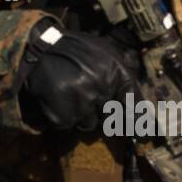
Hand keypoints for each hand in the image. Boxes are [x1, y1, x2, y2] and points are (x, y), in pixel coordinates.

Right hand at [18, 21, 138, 131]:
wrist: (39, 47)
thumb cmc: (75, 50)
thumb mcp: (105, 52)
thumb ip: (124, 72)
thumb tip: (140, 101)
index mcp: (116, 73)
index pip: (134, 106)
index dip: (138, 121)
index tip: (142, 133)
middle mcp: (102, 90)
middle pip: (111, 118)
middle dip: (103, 113)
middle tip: (90, 102)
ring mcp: (81, 104)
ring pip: (89, 124)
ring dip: (81, 115)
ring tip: (70, 96)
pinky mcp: (63, 115)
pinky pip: (69, 125)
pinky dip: (63, 116)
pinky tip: (58, 100)